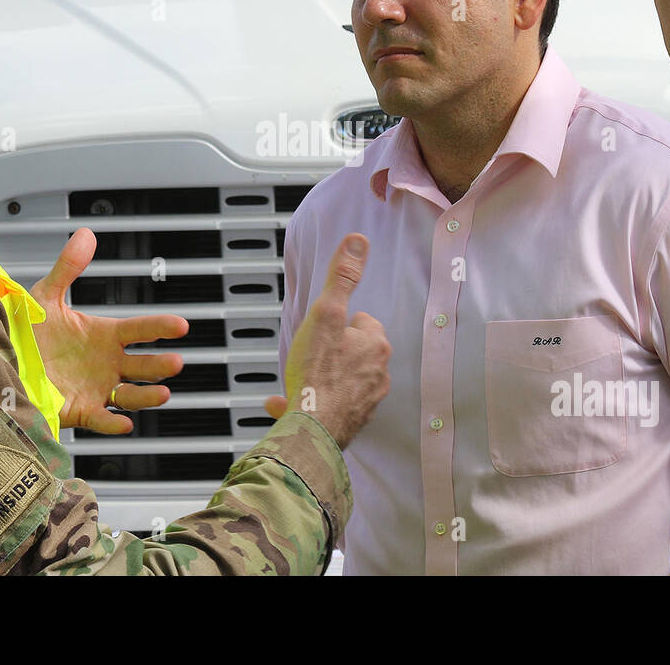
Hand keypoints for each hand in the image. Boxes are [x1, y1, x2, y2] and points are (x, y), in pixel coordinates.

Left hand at [30, 228, 185, 433]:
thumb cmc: (26, 330)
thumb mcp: (46, 296)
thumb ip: (68, 268)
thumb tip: (86, 234)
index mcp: (104, 335)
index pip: (140, 330)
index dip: (160, 327)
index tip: (181, 325)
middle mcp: (106, 364)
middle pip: (143, 366)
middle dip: (160, 365)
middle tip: (175, 362)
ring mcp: (96, 389)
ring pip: (131, 395)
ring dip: (148, 396)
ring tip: (163, 393)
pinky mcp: (80, 411)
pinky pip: (102, 420)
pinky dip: (114, 424)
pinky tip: (124, 423)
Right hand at [264, 233, 389, 448]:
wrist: (309, 430)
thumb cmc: (316, 373)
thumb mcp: (325, 313)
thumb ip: (341, 277)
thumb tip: (358, 241)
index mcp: (375, 344)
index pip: (361, 321)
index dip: (337, 324)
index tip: (322, 332)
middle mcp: (379, 372)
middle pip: (352, 349)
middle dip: (331, 351)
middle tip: (308, 357)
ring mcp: (368, 399)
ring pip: (343, 378)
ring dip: (322, 378)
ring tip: (299, 381)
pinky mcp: (354, 422)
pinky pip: (332, 405)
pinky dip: (313, 402)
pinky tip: (290, 403)